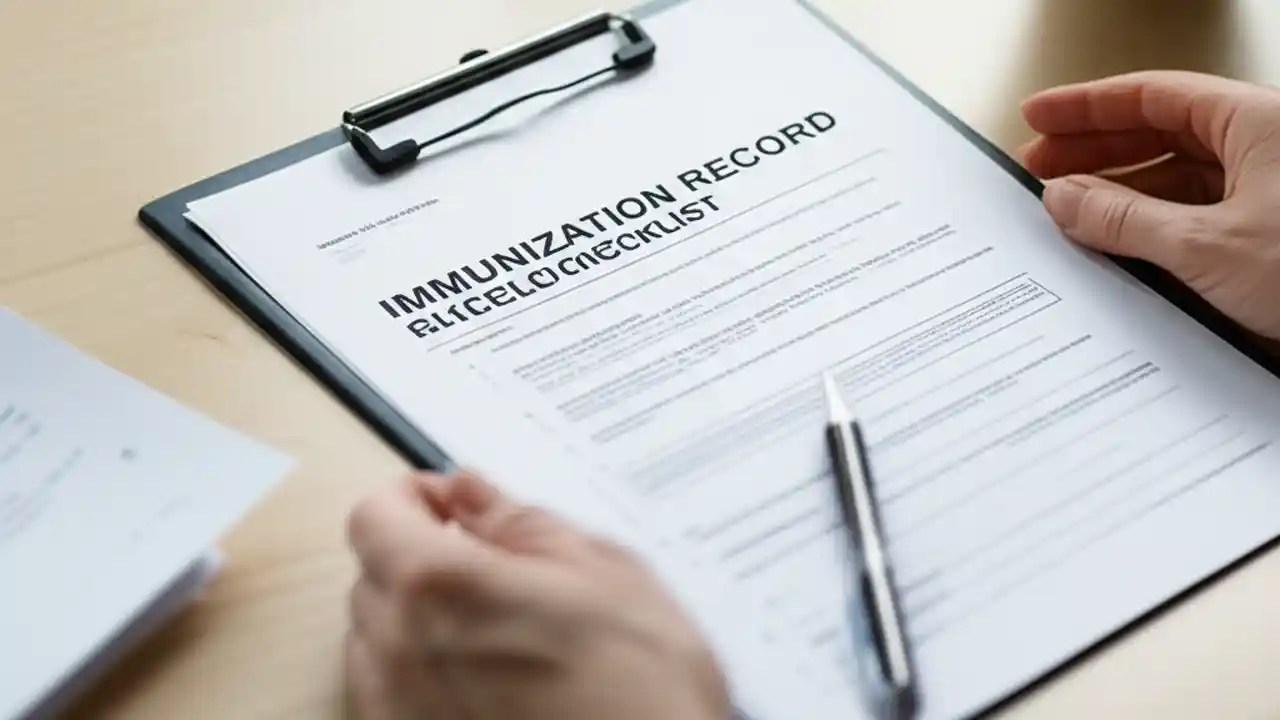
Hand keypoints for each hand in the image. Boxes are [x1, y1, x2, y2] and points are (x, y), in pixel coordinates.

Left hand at [345, 472, 728, 719]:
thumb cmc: (643, 688)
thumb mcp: (604, 572)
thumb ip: (521, 524)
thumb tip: (473, 493)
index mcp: (441, 584)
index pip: (374, 516)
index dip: (413, 499)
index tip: (454, 507)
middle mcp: (399, 649)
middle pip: (373, 574)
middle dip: (422, 557)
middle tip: (494, 568)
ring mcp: (397, 709)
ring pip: (375, 638)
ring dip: (418, 620)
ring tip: (496, 633)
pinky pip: (385, 697)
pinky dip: (419, 675)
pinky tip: (483, 682)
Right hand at [1021, 71, 1279, 342]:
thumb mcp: (1205, 246)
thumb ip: (1124, 218)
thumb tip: (1064, 198)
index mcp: (1258, 122)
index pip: (1154, 95)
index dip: (1087, 106)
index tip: (1037, 118)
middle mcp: (1265, 147)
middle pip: (1163, 132)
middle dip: (1096, 150)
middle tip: (1039, 168)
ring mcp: (1268, 191)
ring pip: (1178, 177)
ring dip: (1121, 193)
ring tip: (1067, 212)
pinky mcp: (1268, 234)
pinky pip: (1196, 214)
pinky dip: (1151, 225)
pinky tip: (1116, 244)